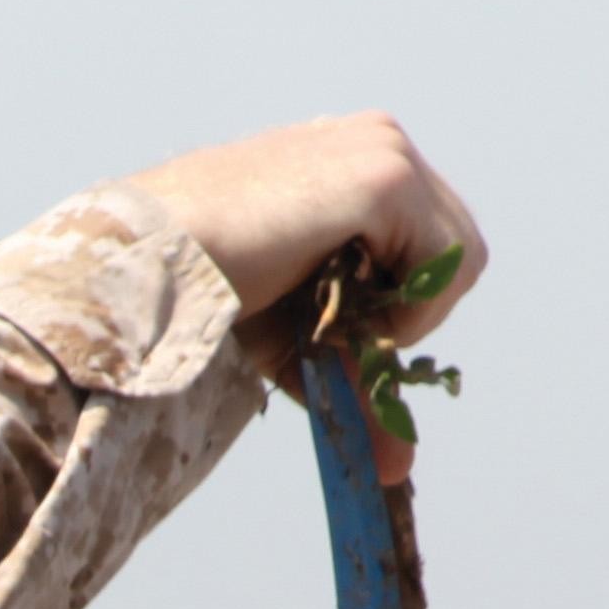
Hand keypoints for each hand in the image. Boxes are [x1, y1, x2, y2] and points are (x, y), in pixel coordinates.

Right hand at [118, 115, 485, 473]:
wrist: (149, 264)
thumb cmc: (204, 294)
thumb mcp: (298, 338)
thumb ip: (355, 383)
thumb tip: (397, 467)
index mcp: (356, 157)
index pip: (428, 243)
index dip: (395, 306)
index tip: (335, 328)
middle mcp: (380, 141)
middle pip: (454, 252)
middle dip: (406, 313)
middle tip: (334, 328)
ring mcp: (386, 152)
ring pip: (459, 258)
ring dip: (402, 312)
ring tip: (327, 313)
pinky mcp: (385, 179)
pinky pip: (446, 265)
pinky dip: (404, 308)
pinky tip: (337, 302)